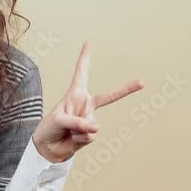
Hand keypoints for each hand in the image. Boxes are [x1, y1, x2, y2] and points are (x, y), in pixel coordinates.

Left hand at [32, 41, 144, 162]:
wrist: (48, 148)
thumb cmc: (49, 128)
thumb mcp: (59, 120)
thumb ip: (77, 122)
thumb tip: (95, 129)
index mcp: (75, 94)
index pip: (81, 72)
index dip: (85, 57)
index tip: (88, 42)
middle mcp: (85, 105)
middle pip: (109, 96)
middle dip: (126, 89)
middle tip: (142, 82)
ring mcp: (89, 119)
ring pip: (92, 124)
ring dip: (78, 130)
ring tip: (67, 131)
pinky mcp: (91, 133)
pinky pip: (91, 136)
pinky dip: (80, 139)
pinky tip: (72, 138)